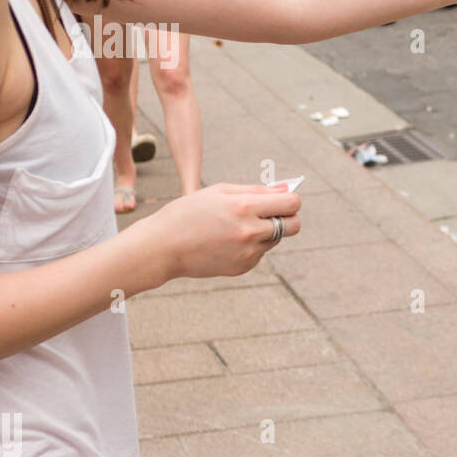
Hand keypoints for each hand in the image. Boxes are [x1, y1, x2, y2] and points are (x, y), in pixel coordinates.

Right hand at [136, 184, 301, 282]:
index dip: (291, 199)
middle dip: (288, 217)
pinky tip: (227, 242)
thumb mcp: (219, 191)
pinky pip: (260, 253)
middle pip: (294, 225)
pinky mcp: (243, 267)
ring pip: (276, 240)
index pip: (292, 203)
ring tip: (237, 227)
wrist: (162, 247)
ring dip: (266, 232)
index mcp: (245, 207)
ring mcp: (248, 253)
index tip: (282, 199)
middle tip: (271, 213)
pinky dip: (251, 246)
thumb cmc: (188, 213)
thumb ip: (256, 190)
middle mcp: (250, 232)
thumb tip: (286, 188)